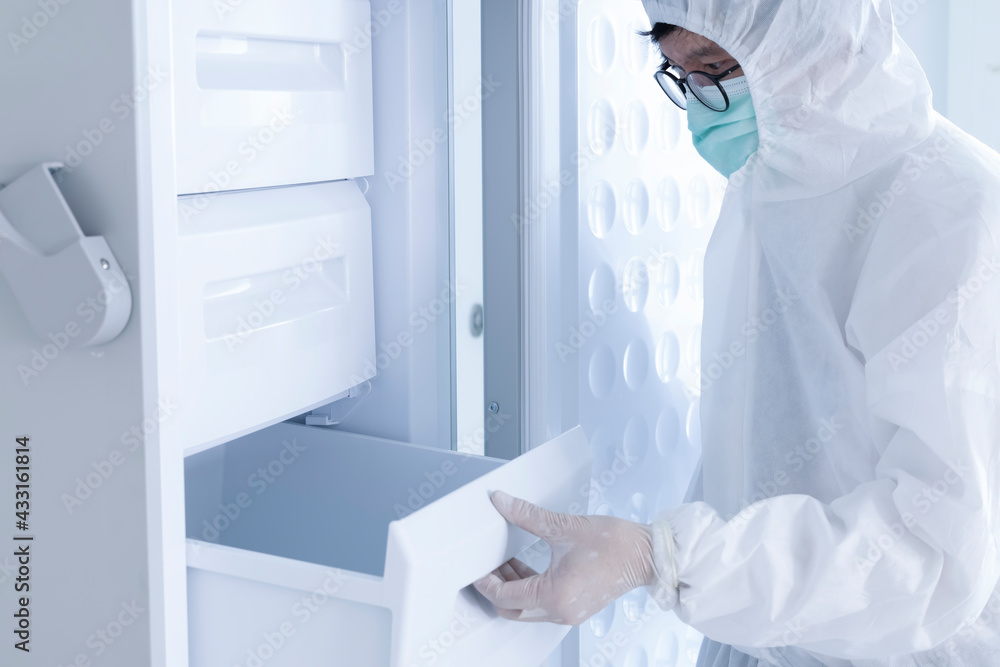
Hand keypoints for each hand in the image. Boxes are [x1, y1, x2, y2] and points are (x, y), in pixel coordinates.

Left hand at [472, 490, 656, 624]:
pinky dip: (529, 587)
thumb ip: (527, 516)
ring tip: (503, 561)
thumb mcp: (564, 526)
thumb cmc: (616, 544)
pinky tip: (525, 566)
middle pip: (512, 609)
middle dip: (496, 586)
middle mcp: (560, 611)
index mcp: (554, 596)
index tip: (476, 566)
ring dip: (512, 586)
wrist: (648, 554)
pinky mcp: (575, 608)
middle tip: (486, 565)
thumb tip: (503, 503)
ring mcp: (569, 613)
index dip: (485, 581)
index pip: (504, 597)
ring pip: (526, 608)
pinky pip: (542, 605)